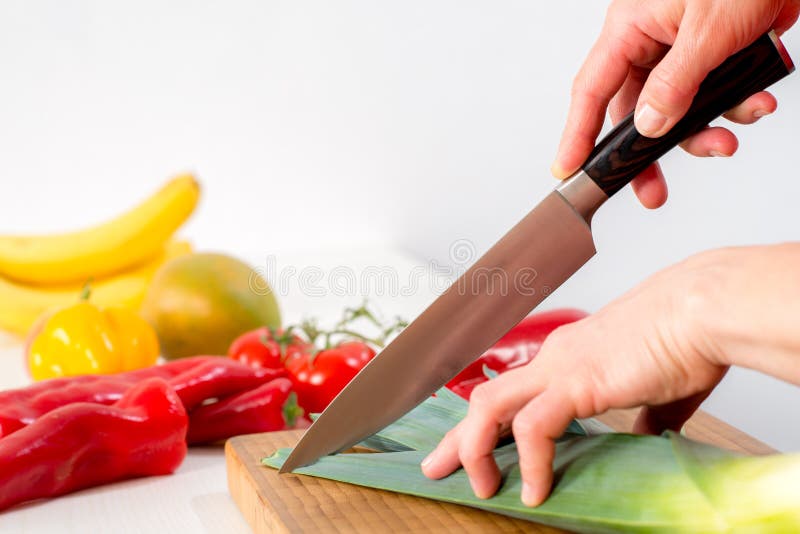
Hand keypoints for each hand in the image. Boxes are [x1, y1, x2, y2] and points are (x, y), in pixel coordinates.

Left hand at [421, 249, 733, 505]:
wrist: (704, 307)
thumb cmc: (688, 338)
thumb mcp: (660, 387)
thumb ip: (648, 414)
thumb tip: (649, 435)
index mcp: (569, 357)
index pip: (512, 394)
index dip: (488, 424)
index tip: (473, 449)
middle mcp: (553, 358)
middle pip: (485, 399)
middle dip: (458, 437)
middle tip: (437, 467)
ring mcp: (559, 367)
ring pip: (489, 407)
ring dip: (476, 449)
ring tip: (484, 487)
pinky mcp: (576, 380)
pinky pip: (535, 426)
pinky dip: (529, 462)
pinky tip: (536, 489)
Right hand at [551, 0, 799, 207]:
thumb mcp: (710, 30)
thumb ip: (676, 82)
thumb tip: (649, 125)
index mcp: (631, 26)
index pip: (592, 89)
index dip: (578, 133)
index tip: (568, 169)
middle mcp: (649, 40)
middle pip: (634, 111)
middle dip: (652, 152)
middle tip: (651, 190)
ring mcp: (680, 49)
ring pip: (676, 110)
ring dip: (704, 131)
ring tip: (728, 140)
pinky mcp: (711, 56)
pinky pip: (710, 96)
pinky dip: (734, 107)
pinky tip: (756, 102)